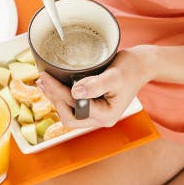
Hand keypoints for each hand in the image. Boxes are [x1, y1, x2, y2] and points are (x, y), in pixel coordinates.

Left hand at [35, 47, 153, 128]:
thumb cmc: (131, 69)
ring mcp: (96, 113)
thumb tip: (75, 91)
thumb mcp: (114, 76)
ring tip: (43, 82)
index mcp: (106, 115)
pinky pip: (73, 105)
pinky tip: (54, 85)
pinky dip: (62, 96)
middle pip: (68, 116)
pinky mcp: (93, 104)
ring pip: (69, 112)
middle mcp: (100, 118)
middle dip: (53, 98)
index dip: (57, 92)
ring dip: (55, 98)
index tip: (45, 77)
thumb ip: (96, 85)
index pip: (74, 107)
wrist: (141, 66)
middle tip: (42, 80)